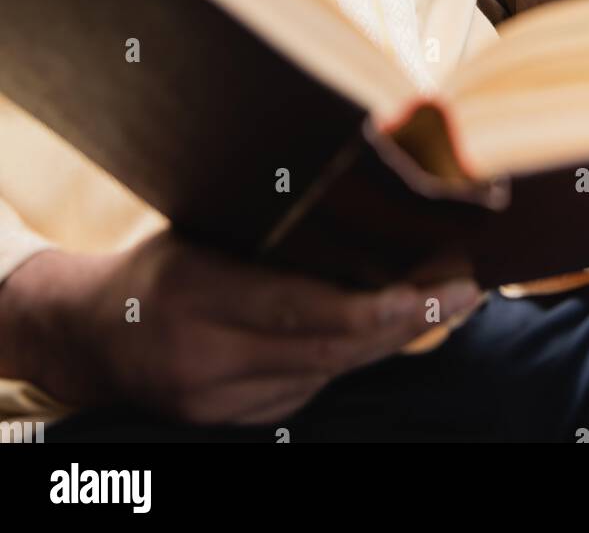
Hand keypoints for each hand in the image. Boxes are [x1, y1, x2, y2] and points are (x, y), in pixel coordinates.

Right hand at [0, 230, 479, 425]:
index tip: (441, 281)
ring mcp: (219, 401)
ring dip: (391, 341)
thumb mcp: (204, 228)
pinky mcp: (230, 421)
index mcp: (198, 293)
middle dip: (408, 321)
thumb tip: (367, 202)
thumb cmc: (155, 262)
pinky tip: (389, 331)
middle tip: (465, 289)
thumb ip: (272, 230)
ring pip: (330, 374)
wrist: (88, 333)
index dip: (387, 305)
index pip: (313, 312)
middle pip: (333, 349)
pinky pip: (309, 390)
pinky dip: (352, 359)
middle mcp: (208, 357)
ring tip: (443, 303)